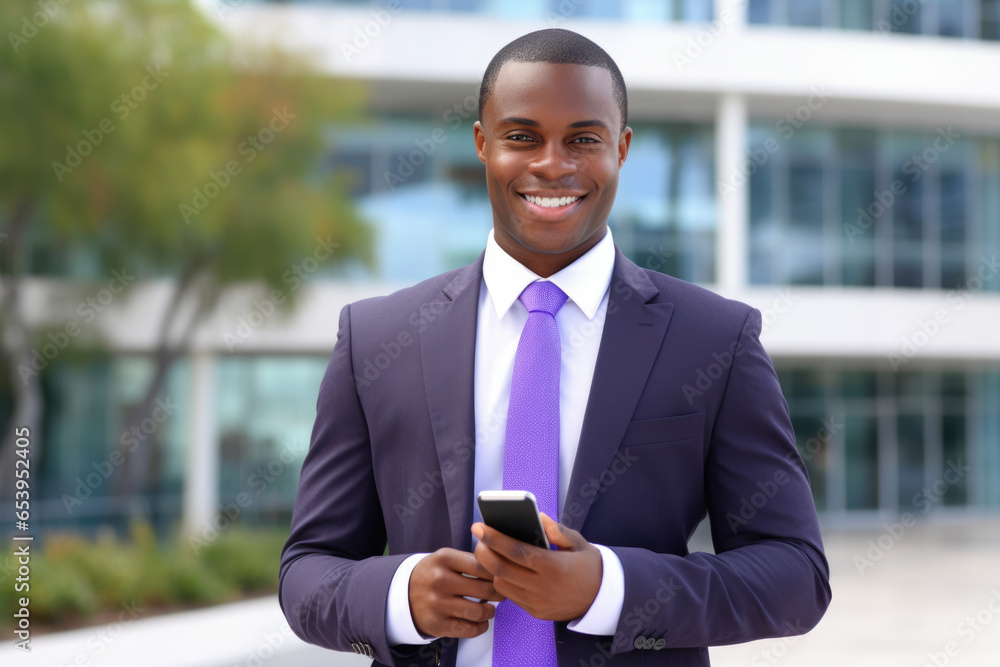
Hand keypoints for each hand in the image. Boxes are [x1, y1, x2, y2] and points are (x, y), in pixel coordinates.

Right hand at [408, 547, 505, 638]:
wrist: (403, 594)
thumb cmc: (433, 574)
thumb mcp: (446, 558)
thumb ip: (471, 561)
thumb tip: (501, 570)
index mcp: (444, 559)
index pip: (482, 565)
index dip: (497, 573)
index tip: (502, 577)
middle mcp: (440, 580)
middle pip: (484, 589)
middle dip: (499, 593)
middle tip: (502, 594)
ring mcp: (437, 603)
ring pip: (478, 612)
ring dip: (490, 612)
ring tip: (490, 609)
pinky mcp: (437, 624)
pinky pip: (468, 630)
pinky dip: (480, 627)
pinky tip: (481, 622)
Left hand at [472, 513, 601, 621]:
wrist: (602, 597)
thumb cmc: (588, 564)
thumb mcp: (578, 543)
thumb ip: (557, 531)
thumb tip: (538, 518)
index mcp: (554, 566)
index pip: (516, 552)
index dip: (495, 539)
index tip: (479, 527)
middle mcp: (543, 588)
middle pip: (502, 570)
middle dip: (484, 553)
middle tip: (478, 538)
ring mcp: (538, 603)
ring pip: (502, 585)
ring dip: (492, 568)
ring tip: (490, 552)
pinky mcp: (536, 612)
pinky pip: (511, 596)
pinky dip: (504, 581)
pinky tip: (504, 568)